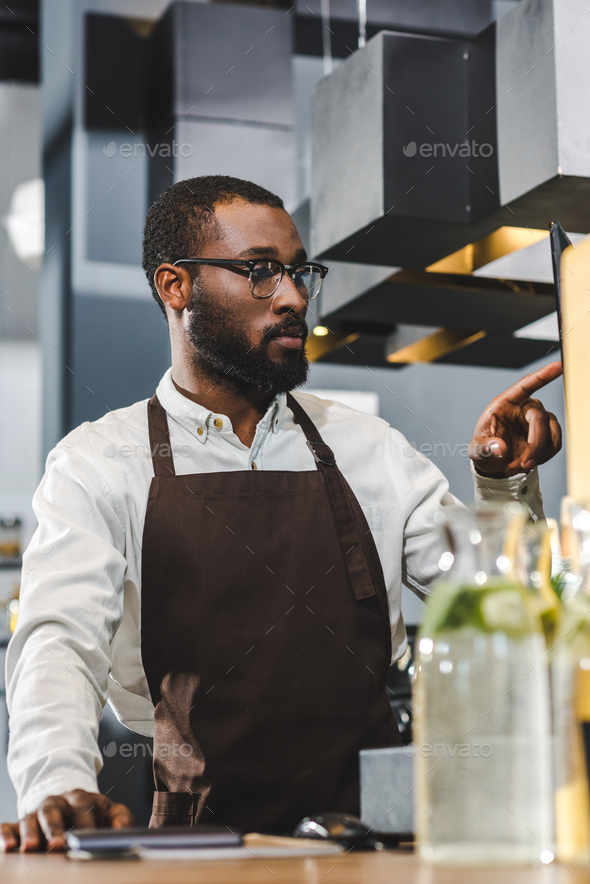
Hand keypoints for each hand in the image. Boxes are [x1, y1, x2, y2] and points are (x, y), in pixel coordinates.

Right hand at [0, 789, 133, 852]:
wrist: (73, 807)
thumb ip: (122, 819)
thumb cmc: (94, 814)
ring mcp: (36, 813)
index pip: (82, 806)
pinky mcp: (21, 826)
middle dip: (55, 827)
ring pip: (30, 818)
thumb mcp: (112, 812)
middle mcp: (56, 802)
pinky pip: (10, 827)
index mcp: (80, 797)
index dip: (85, 822)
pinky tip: (9, 848)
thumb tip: (121, 831)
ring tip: (30, 849)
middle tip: (59, 844)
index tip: (88, 837)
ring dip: (30, 833)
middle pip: (53, 810)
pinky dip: (7, 836)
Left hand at [469, 361, 562, 477]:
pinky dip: (543, 458)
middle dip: (535, 445)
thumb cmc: (484, 450)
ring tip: (520, 467)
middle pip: (539, 418)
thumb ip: (484, 449)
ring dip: (539, 454)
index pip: (524, 386)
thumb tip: (500, 448)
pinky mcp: (546, 433)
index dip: (541, 376)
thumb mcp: (476, 451)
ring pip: (551, 433)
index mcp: (504, 404)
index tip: (557, 366)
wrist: (494, 464)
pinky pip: (555, 443)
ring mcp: (537, 420)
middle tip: (524, 465)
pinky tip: (528, 463)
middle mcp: (523, 408)